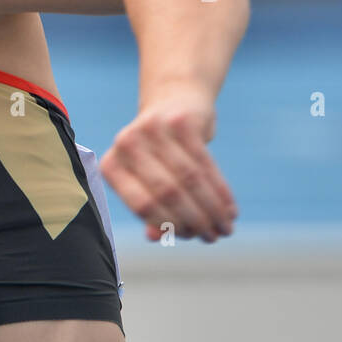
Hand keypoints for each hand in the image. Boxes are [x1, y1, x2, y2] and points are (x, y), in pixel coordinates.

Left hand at [100, 84, 237, 242]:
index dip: (169, 225)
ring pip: (190, 179)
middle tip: (214, 236)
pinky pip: (206, 163)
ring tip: (226, 226)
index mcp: (111, 165)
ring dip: (212, 208)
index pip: (141, 204)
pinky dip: (220, 190)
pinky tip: (230, 208)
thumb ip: (147, 208)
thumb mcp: (146, 179)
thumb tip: (154, 238)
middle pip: (167, 192)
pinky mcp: (181, 121)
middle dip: (194, 219)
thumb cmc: (157, 153)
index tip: (191, 238)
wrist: (174, 103)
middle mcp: (126, 144)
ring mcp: (153, 129)